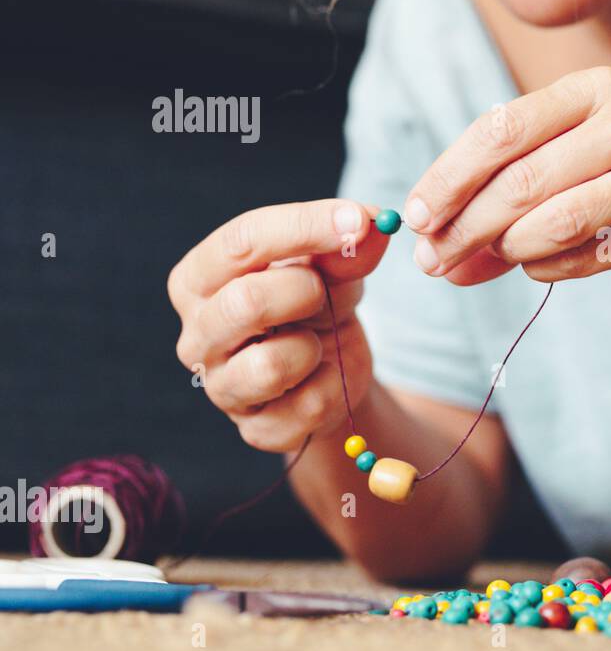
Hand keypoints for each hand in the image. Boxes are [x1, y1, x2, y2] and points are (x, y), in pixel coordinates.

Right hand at [167, 200, 389, 451]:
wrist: (332, 368)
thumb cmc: (316, 303)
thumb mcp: (330, 267)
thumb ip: (346, 248)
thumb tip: (373, 225)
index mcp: (199, 279)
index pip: (241, 241)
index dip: (305, 226)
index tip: (360, 221)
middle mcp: (197, 334)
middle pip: (246, 302)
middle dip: (307, 291)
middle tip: (327, 292)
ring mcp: (221, 387)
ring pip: (271, 364)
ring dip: (315, 346)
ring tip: (317, 340)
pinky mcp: (256, 429)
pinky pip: (307, 406)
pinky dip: (333, 385)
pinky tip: (324, 375)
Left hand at [401, 66, 610, 284]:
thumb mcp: (578, 150)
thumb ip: (508, 191)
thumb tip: (438, 252)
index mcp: (594, 88)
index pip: (502, 129)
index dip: (449, 177)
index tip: (414, 217)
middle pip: (523, 181)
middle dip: (467, 227)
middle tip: (433, 262)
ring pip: (557, 222)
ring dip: (509, 250)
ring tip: (493, 257)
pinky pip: (590, 257)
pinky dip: (549, 268)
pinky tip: (537, 265)